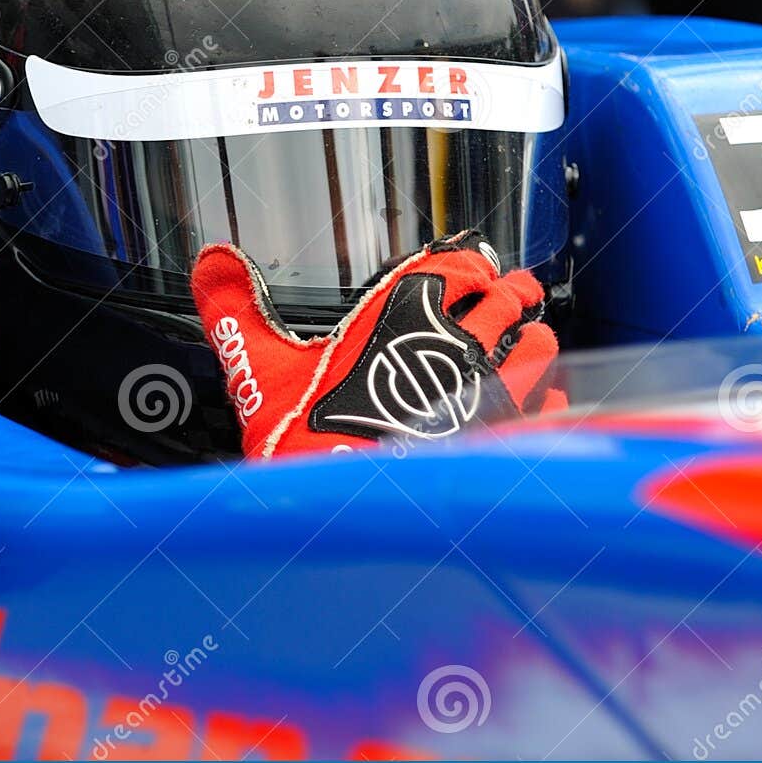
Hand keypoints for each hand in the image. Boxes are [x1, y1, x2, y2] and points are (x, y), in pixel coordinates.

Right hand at [190, 231, 564, 459]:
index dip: (471, 266)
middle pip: (509, 300)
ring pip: (538, 347)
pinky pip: (550, 406)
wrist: (342, 504)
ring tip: (530, 348)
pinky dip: (548, 402)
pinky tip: (539, 407)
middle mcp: (457, 338)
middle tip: (516, 300)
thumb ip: (233, 307)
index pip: (459, 263)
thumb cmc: (303, 438)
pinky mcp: (510, 433)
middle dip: (514, 297)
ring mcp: (491, 386)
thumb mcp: (257, 366)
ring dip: (534, 344)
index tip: (478, 270)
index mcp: (405, 308)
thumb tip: (211, 259)